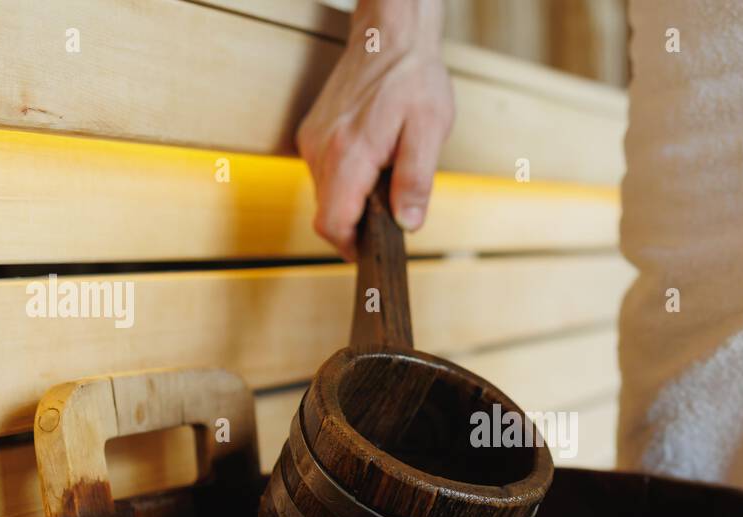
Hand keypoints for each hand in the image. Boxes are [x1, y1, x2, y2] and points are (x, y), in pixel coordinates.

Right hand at [296, 0, 452, 258]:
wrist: (390, 36)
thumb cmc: (413, 78)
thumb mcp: (429, 131)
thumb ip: (416, 180)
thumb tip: (409, 223)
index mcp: (349, 154)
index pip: (332, 223)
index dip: (350, 247)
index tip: (370, 254)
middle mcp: (322, 150)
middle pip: (327, 214)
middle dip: (356, 225)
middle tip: (391, 217)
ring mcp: (313, 141)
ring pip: (326, 196)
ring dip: (353, 202)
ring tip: (385, 181)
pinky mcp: (313, 134)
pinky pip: (325, 175)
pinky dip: (346, 182)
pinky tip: (372, 164)